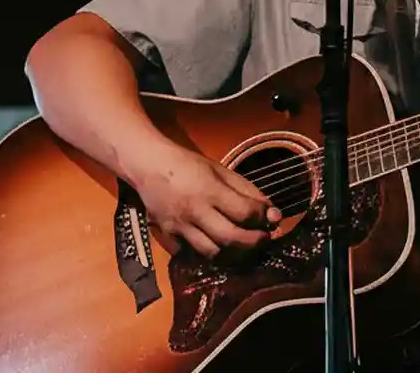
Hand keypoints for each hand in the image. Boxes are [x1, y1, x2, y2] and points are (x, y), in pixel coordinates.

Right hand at [130, 142, 282, 259]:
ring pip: (212, 253)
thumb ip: (246, 191)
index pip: (244, 212)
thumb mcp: (220, 170)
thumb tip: (271, 213)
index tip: (272, 219)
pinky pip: (193, 254)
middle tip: (264, 239)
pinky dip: (209, 254)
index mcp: (210, 190)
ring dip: (233, 253)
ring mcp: (180, 227)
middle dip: (254, 242)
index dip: (263, 218)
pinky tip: (219, 247)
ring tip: (243, 245)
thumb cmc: (188, 165)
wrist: (147, 167)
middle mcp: (195, 212)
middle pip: (231, 238)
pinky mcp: (168, 237)